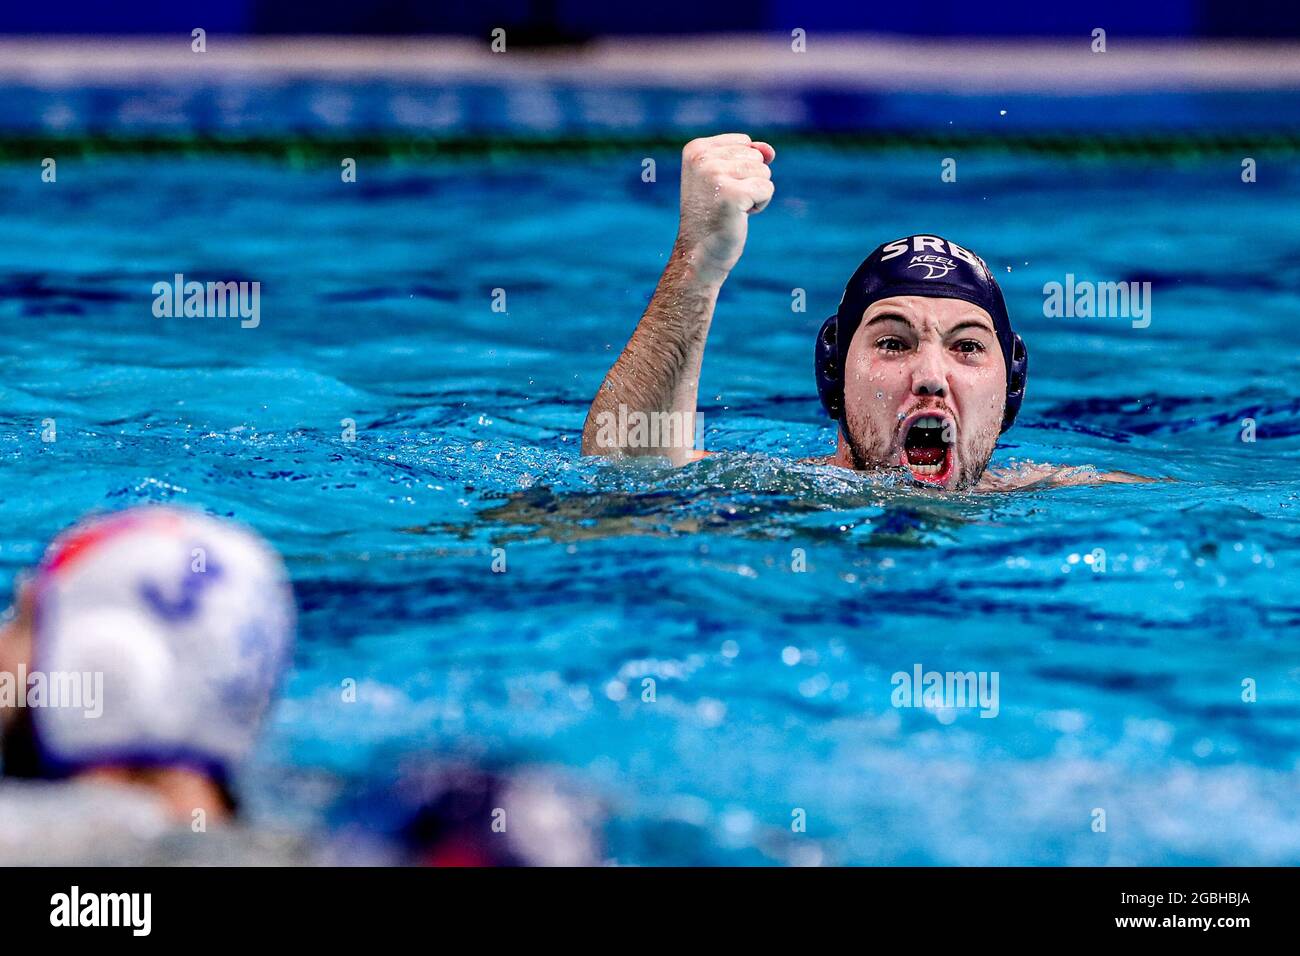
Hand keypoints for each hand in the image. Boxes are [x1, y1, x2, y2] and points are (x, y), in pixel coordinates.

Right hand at [675, 133, 774, 283]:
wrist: (700, 253)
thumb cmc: (714, 215)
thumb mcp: (727, 177)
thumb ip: (748, 155)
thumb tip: (770, 151)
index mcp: (696, 149)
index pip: (745, 143)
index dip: (742, 169)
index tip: (720, 189)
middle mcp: (702, 158)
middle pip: (755, 157)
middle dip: (749, 181)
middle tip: (726, 202)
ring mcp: (715, 175)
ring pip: (764, 172)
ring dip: (754, 194)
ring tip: (732, 209)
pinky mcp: (732, 194)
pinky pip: (767, 188)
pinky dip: (760, 205)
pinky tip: (739, 216)